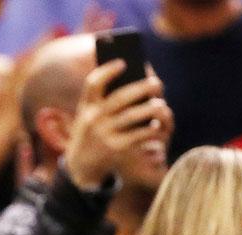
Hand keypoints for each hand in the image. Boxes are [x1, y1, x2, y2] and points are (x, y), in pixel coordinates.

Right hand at [64, 60, 171, 190]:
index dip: (107, 71)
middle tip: (157, 83)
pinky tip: (158, 125)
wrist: (81, 164)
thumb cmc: (92, 131)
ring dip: (151, 108)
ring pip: (133, 116)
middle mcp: (93, 119)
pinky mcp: (116, 149)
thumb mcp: (90, 115)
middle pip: (120, 97)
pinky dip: (151, 129)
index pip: (93, 84)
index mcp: (86, 106)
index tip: (123, 63)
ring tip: (161, 105)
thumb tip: (139, 81)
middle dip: (142, 87)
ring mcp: (104, 134)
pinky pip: (139, 135)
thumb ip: (105, 99)